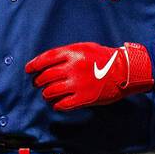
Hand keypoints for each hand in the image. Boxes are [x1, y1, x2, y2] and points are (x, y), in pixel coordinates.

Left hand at [25, 42, 152, 111]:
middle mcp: (73, 67)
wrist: (126, 71)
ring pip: (51, 91)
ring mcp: (78, 83)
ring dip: (46, 94)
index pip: (45, 58)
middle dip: (38, 81)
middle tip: (37, 84)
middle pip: (46, 76)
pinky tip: (57, 104)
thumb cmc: (105, 58)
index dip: (34, 65)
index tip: (28, 70)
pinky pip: (63, 104)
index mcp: (73, 53)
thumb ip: (67, 53)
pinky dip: (57, 105)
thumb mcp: (85, 48)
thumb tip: (47, 62)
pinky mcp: (84, 98)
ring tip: (47, 95)